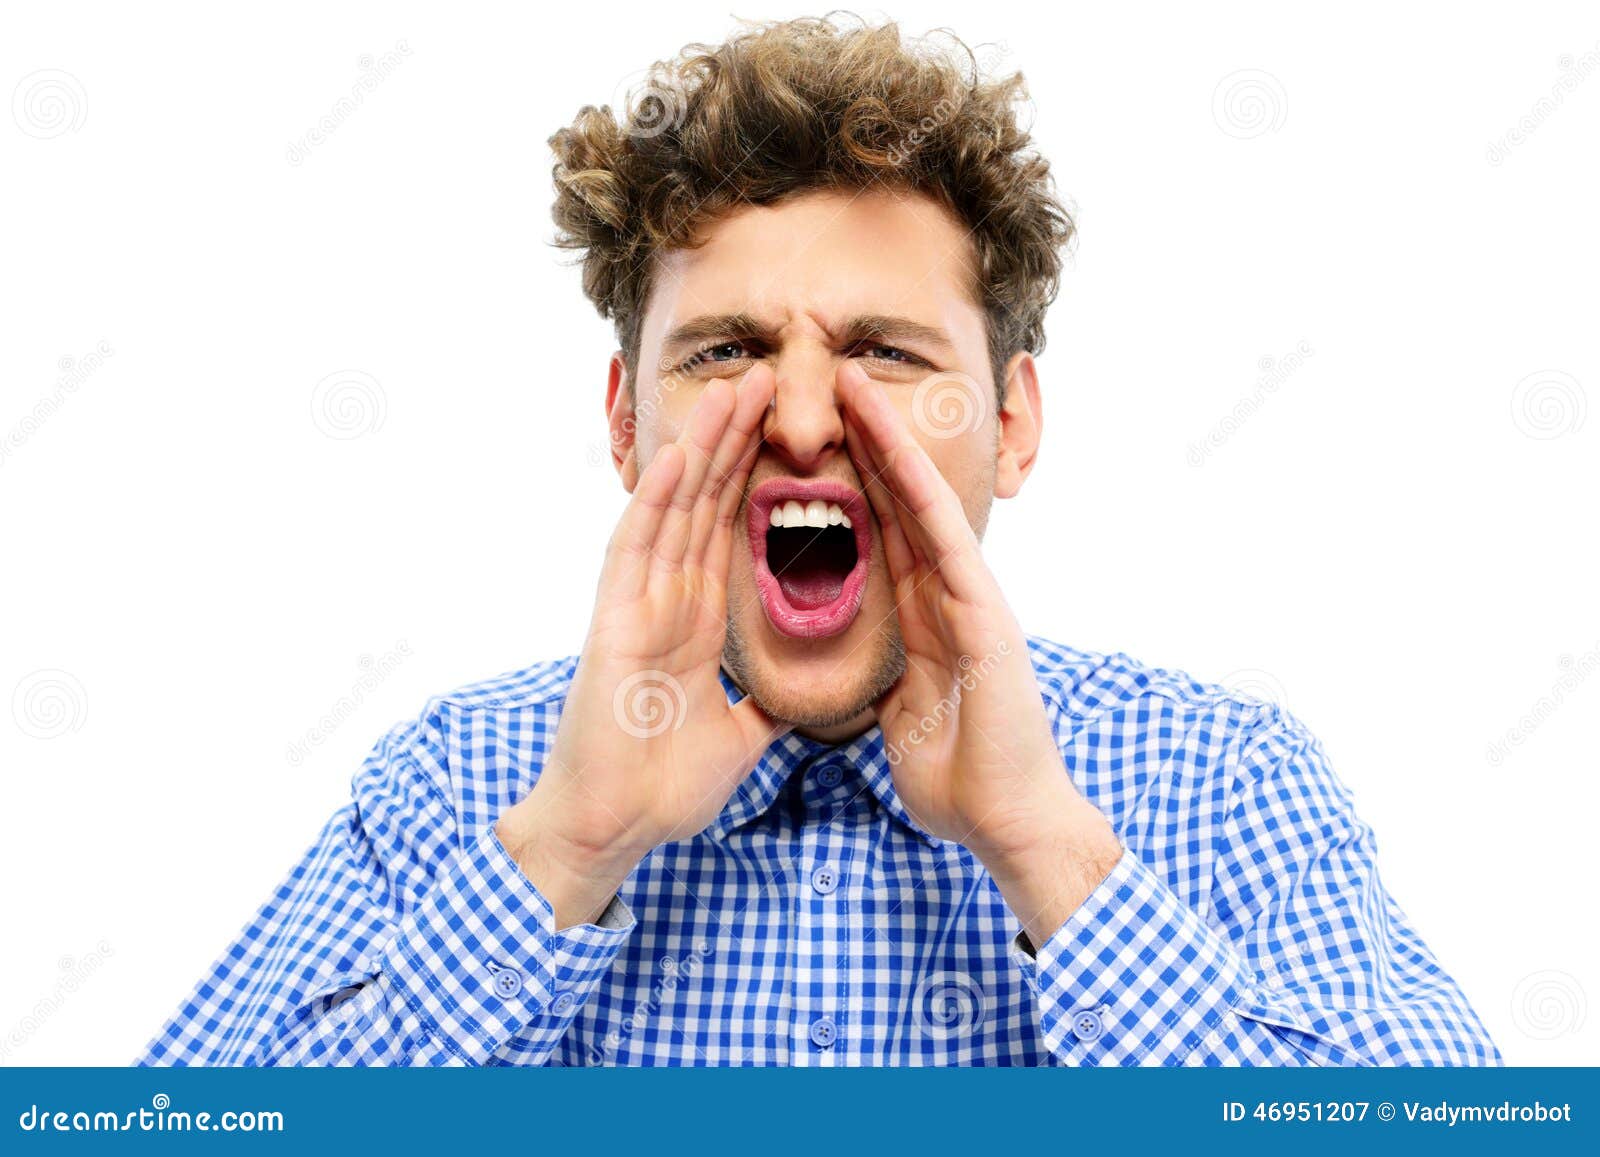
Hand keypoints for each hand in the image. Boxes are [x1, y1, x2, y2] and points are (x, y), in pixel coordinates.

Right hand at [496, 366, 784, 926]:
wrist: (616, 829)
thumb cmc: (664, 787)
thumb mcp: (740, 736)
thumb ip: (763, 702)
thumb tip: (799, 693)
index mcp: (698, 620)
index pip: (732, 530)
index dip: (756, 477)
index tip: (788, 428)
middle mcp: (667, 599)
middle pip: (706, 502)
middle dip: (735, 440)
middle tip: (766, 378)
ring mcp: (638, 604)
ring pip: (674, 508)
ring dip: (703, 448)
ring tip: (733, 389)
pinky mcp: (614, 619)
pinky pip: (637, 546)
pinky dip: (658, 498)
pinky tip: (682, 453)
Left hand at [837, 363, 1121, 943]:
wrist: (1005, 824)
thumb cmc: (958, 779)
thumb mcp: (901, 715)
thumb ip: (887, 678)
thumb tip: (862, 670)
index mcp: (926, 618)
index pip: (883, 532)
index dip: (853, 480)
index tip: (818, 435)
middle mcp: (951, 595)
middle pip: (902, 501)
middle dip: (869, 438)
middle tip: (833, 379)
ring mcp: (973, 599)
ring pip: (924, 503)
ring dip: (890, 441)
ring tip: (855, 386)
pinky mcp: (986, 616)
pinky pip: (945, 541)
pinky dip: (918, 491)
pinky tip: (892, 447)